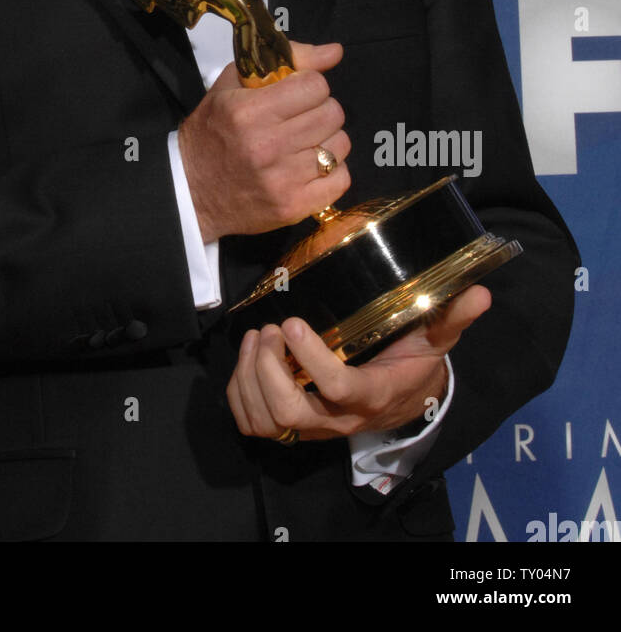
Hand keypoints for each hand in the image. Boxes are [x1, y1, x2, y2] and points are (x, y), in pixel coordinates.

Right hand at [178, 41, 350, 241]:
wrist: (191, 191)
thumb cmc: (212, 132)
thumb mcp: (233, 85)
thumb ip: (287, 60)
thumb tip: (335, 51)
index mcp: (249, 111)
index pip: (315, 85)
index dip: (309, 85)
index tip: (297, 93)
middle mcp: (267, 145)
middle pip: (332, 114)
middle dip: (321, 110)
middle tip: (301, 118)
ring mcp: (282, 179)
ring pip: (340, 145)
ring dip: (327, 140)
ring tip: (304, 143)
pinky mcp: (294, 206)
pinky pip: (341, 179)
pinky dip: (332, 172)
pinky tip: (309, 168)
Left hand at [227, 286, 490, 441]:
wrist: (402, 398)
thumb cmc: (412, 361)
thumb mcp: (435, 339)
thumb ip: (452, 317)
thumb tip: (479, 292)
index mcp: (371, 395)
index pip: (337, 389)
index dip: (311, 359)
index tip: (293, 321)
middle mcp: (337, 418)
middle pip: (289, 414)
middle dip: (268, 371)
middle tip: (270, 330)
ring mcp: (313, 426)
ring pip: (267, 421)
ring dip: (251, 377)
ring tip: (257, 337)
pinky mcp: (292, 426)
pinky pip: (253, 424)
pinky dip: (240, 392)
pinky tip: (248, 357)